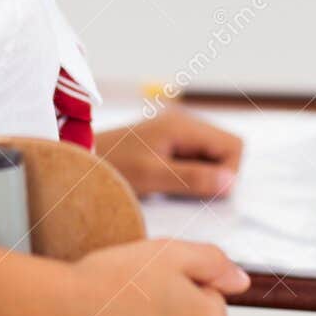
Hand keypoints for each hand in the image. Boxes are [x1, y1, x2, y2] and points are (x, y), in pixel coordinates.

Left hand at [95, 105, 242, 198]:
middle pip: (225, 149)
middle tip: (187, 191)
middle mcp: (184, 123)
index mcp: (184, 126)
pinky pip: (194, 158)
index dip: (229, 171)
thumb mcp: (153, 176)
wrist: (80, 157)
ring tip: (173, 186)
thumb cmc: (112, 166)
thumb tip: (231, 182)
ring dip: (202, 175)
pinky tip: (168, 182)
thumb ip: (193, 178)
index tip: (206, 191)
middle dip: (216, 174)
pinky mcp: (167, 142)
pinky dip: (189, 173)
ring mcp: (176, 131)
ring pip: (211, 155)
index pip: (234, 145)